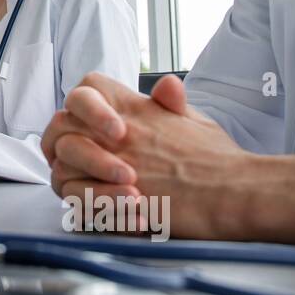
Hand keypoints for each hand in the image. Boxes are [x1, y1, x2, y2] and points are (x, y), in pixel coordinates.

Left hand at [41, 73, 250, 238]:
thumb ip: (170, 105)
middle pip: (60, 126)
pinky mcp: (114, 199)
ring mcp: (114, 165)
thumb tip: (166, 85)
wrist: (234, 193)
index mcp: (135, 110)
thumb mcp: (195, 120)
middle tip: (81, 163)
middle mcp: (119, 133)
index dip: (84, 106)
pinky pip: (75, 201)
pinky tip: (105, 209)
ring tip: (98, 190)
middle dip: (62, 145)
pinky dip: (83, 207)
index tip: (99, 127)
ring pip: (61, 168)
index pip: (88, 88)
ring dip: (72, 180)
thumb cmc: (219, 160)